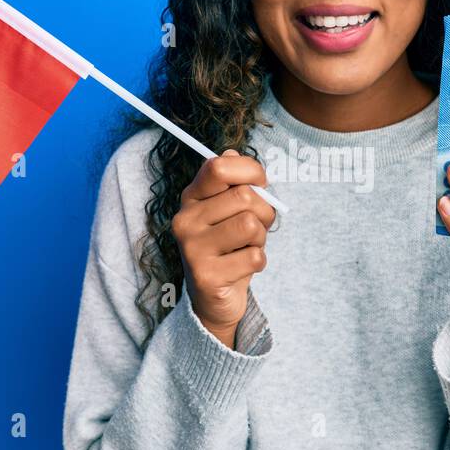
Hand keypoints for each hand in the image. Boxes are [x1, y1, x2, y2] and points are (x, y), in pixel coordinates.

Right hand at [172, 149, 275, 346]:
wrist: (213, 298)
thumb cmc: (229, 246)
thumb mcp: (231, 211)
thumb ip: (235, 183)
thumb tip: (231, 152)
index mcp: (191, 198)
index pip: (219, 166)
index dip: (251, 171)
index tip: (260, 184)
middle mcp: (185, 220)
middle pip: (245, 197)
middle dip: (264, 213)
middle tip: (256, 228)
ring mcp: (192, 248)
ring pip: (250, 225)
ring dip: (260, 239)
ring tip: (247, 247)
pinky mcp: (205, 276)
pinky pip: (254, 257)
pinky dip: (258, 262)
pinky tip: (242, 267)